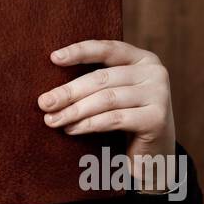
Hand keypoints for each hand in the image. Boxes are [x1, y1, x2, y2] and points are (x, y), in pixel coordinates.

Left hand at [37, 40, 175, 182]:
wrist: (155, 155)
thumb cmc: (127, 119)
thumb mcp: (116, 93)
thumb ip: (97, 80)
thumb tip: (53, 81)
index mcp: (143, 58)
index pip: (107, 49)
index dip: (79, 52)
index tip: (53, 58)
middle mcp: (155, 72)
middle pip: (102, 78)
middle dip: (69, 91)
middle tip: (44, 103)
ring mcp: (159, 94)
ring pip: (106, 99)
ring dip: (74, 111)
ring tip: (53, 120)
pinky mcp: (157, 118)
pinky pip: (114, 118)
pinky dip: (89, 124)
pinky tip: (72, 129)